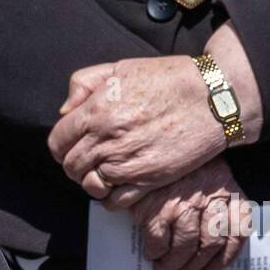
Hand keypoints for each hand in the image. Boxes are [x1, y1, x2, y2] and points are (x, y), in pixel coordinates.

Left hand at [49, 54, 226, 198]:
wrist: (212, 98)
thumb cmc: (169, 80)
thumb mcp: (120, 68)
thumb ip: (85, 83)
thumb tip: (66, 110)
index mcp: (96, 111)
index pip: (58, 141)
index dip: (62, 144)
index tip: (72, 144)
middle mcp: (106, 139)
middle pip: (71, 166)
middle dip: (75, 164)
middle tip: (89, 159)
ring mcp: (125, 162)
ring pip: (89, 185)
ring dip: (92, 181)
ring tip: (104, 172)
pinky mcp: (146, 180)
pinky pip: (113, 201)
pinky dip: (110, 198)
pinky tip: (117, 186)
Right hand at [109, 157, 252, 269]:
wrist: (158, 140)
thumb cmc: (187, 164)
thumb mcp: (214, 175)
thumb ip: (220, 203)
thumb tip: (213, 245)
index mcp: (228, 191)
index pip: (238, 231)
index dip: (227, 257)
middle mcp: (209, 199)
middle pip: (211, 243)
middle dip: (196, 265)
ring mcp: (182, 204)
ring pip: (185, 246)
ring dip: (174, 264)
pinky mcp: (156, 207)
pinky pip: (158, 240)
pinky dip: (155, 252)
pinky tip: (153, 254)